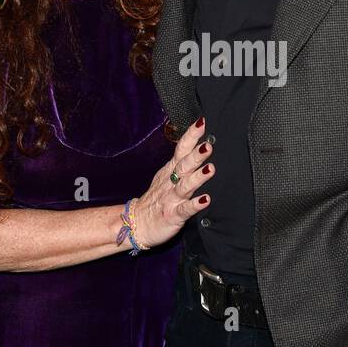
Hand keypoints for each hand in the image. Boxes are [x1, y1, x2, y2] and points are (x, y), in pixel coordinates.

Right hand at [132, 118, 212, 247]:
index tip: (201, 123)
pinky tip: (205, 200)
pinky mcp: (173, 215)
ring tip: (210, 169)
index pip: (181, 149)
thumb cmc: (157, 199)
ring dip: (198, 177)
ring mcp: (171, 198)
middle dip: (196, 154)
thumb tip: (200, 145)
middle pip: (184, 165)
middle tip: (208, 145)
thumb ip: (182, 162)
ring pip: (185, 186)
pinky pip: (185, 209)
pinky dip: (195, 205)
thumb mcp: (167, 176)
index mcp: (171, 170)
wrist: (137, 223)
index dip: (191, 136)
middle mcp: (171, 182)